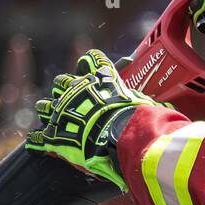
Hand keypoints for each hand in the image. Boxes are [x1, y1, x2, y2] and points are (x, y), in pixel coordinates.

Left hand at [25, 49, 157, 189]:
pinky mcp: (53, 133)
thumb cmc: (137, 119)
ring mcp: (62, 110)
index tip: (88, 67)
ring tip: (51, 119)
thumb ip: (145, 106)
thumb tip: (166, 111)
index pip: (92, 61)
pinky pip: (38, 136)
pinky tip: (39, 144)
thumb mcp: (145, 106)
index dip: (89, 64)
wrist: (120, 135)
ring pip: (45, 106)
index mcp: (100, 80)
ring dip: (48, 112)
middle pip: (62, 82)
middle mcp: (77, 90)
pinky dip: (39, 140)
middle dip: (63, 90)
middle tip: (68, 100)